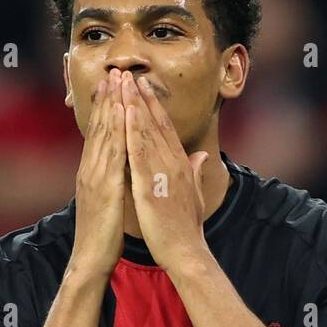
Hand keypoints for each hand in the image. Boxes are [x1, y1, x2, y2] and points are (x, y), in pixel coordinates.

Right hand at [70, 67, 125, 278]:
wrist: (91, 259)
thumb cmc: (103, 234)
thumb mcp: (110, 202)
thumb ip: (116, 182)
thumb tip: (124, 169)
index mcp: (94, 172)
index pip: (100, 134)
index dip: (106, 109)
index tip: (113, 85)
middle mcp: (90, 169)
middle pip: (99, 127)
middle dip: (107, 98)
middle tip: (113, 71)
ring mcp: (95, 176)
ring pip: (103, 134)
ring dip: (110, 106)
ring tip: (116, 81)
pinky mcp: (103, 186)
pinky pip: (111, 153)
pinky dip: (115, 131)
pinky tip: (121, 114)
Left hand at [121, 70, 210, 273]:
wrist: (186, 252)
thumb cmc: (187, 228)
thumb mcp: (194, 195)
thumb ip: (196, 172)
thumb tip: (202, 156)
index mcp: (181, 166)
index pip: (166, 129)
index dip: (154, 106)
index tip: (142, 87)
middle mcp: (173, 163)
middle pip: (156, 123)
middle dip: (142, 97)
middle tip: (129, 73)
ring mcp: (162, 172)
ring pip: (147, 131)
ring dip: (135, 104)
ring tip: (124, 82)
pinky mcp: (151, 184)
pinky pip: (140, 151)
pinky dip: (133, 130)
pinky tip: (126, 112)